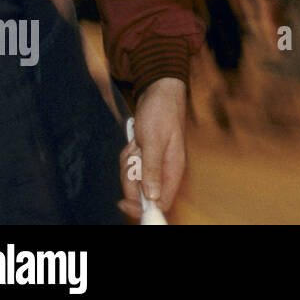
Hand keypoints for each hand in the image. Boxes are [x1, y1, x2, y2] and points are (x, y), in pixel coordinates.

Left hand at [119, 77, 186, 219]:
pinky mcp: (146, 158)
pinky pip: (130, 167)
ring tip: (136, 145)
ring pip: (133, 180)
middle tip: (133, 157)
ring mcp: (155, 164)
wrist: (159, 91)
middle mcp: (166, 170)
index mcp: (174, 168)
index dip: (143, 207)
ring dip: (128, 164)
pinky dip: (128, 156)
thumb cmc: (162, 111)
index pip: (162, 202)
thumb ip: (153, 170)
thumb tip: (153, 197)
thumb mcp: (154, 140)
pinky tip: (134, 143)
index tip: (125, 202)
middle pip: (142, 193)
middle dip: (131, 177)